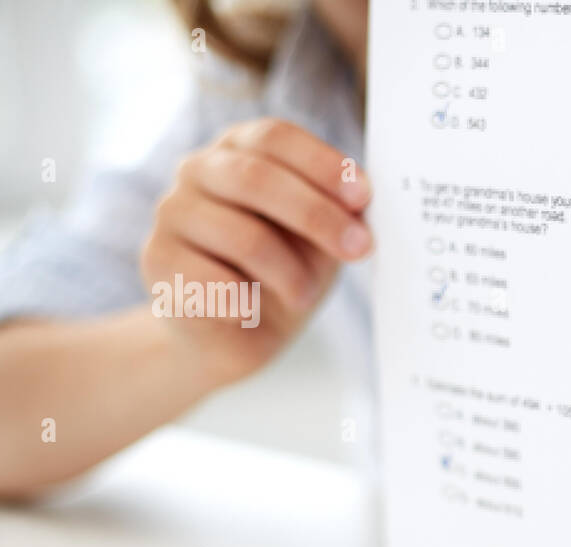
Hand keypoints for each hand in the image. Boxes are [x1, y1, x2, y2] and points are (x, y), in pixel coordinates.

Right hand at [141, 118, 372, 385]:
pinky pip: (214, 280)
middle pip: (255, 178)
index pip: (275, 137)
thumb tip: (362, 199)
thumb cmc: (283, 274)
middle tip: (358, 248)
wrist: (233, 334)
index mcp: (241, 149)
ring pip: (243, 236)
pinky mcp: (157, 259)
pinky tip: (251, 309)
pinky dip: (248, 302)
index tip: (363, 196)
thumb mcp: (322, 240)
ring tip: (303, 296)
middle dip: (317, 215)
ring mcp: (172, 211)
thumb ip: (338, 213)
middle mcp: (199, 169)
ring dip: (290, 273)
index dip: (322, 163)